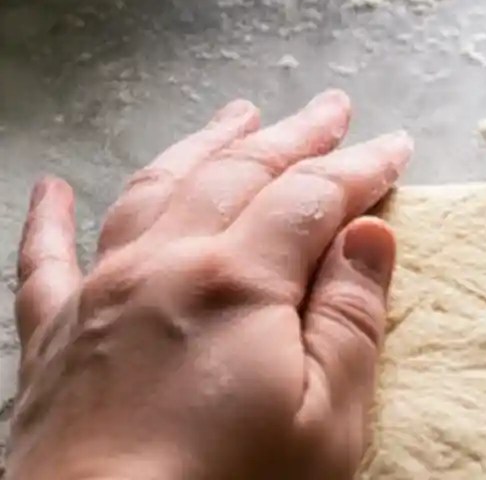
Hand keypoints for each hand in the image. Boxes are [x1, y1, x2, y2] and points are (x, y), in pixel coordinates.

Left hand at [8, 90, 412, 479]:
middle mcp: (165, 266)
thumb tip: (370, 235)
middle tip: (331, 107)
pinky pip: (44, 261)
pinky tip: (51, 189)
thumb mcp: (324, 423)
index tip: (395, 145)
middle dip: (293, 136)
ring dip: (202, 147)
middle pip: (237, 173)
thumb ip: (350, 321)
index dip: (361, 167)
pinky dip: (50, 220)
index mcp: (238, 282)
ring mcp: (100, 295)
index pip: (313, 197)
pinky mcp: (52, 340)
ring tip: (235, 115)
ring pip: (154, 190)